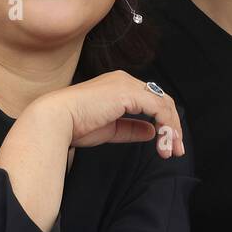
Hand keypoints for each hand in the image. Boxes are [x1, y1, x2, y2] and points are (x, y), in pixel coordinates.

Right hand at [34, 69, 184, 156]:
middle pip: (161, 100)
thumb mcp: (110, 129)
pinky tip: (163, 142)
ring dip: (171, 129)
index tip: (167, 146)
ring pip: (163, 104)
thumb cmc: (74, 125)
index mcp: (118, 86)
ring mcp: (127, 84)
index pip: (150, 100)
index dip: (163, 123)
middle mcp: (125, 80)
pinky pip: (158, 108)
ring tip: (171, 151)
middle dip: (172, 127)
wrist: (55, 120)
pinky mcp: (129, 93)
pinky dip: (166, 126)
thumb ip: (131, 128)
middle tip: (176, 150)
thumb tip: (151, 131)